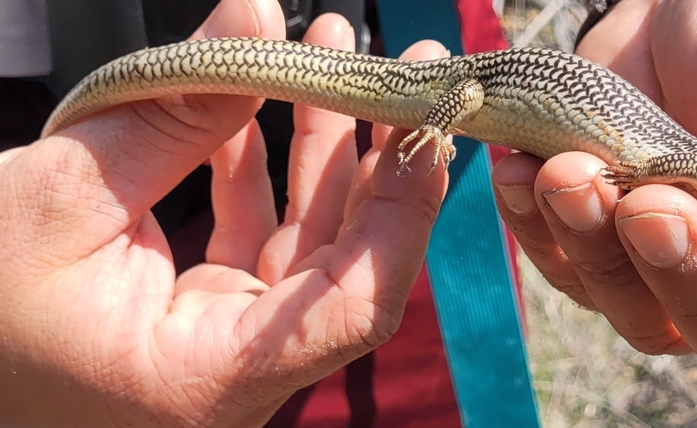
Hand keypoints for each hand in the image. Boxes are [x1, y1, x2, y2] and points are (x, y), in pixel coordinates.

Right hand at [0, 1, 447, 424]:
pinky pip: (251, 235)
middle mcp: (232, 371)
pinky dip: (256, 170)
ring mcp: (218, 341)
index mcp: (209, 378)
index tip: (428, 130)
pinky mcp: (196, 312)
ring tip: (327, 53)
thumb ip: (173, 111)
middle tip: (400, 70)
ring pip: (302, 241)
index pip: (355, 307)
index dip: (405, 216)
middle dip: (376, 161)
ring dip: (318, 149)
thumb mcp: (62, 197)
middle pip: (345, 264)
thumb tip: (255, 16)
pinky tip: (253, 104)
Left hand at [493, 0, 696, 387]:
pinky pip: (570, 278)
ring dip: (601, 254)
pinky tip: (526, 169)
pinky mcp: (605, 267)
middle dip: (693, 282)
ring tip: (570, 170)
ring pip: (647, 324)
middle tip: (651, 204)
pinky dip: (541, 228)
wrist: (661, 23)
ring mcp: (680, 284)